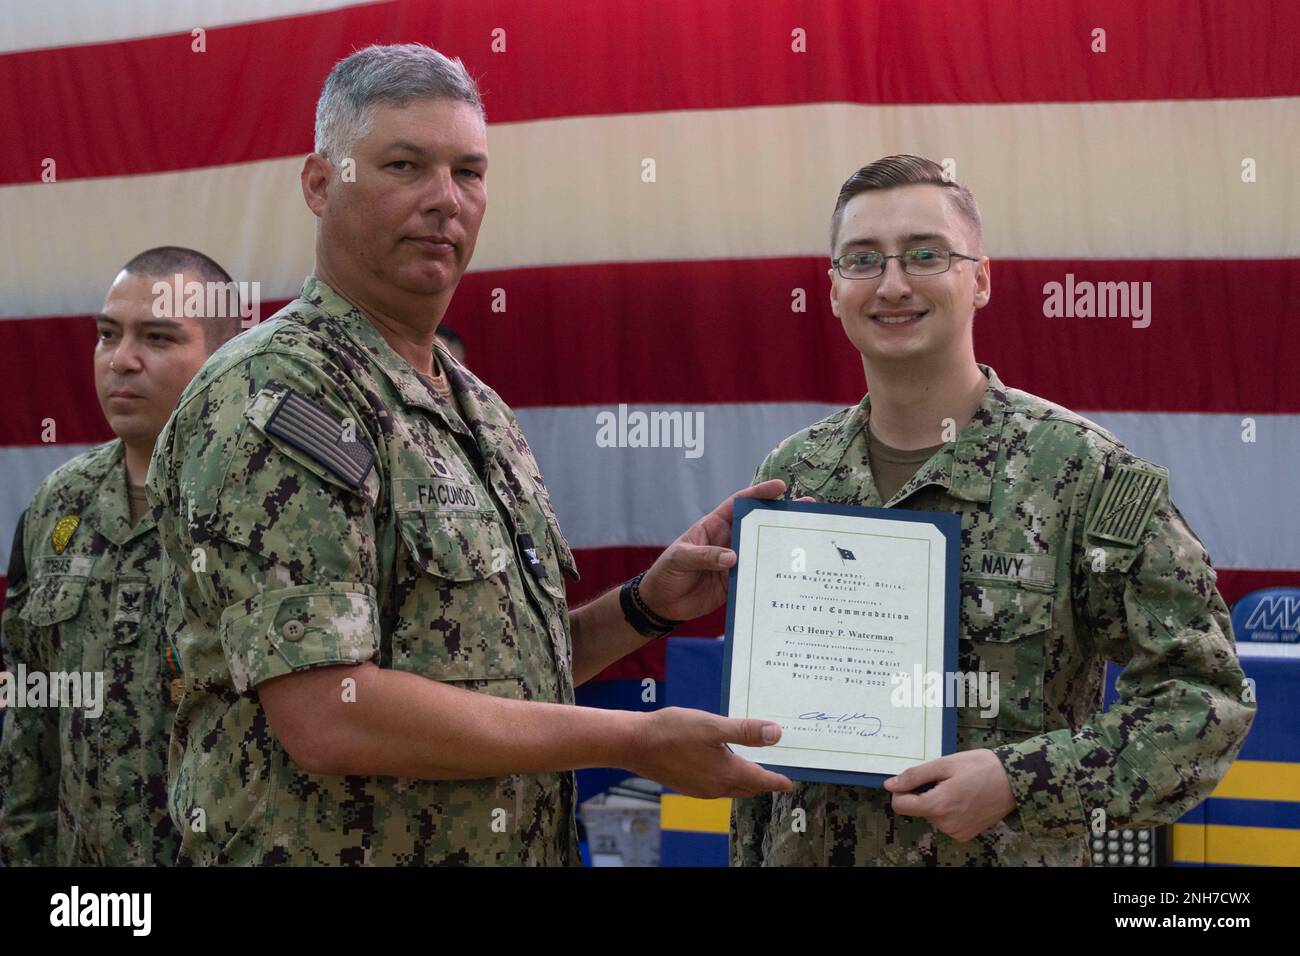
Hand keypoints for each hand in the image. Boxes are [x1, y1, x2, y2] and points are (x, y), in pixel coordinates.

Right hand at [626, 707, 793, 798]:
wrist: (633, 744)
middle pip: (748, 787)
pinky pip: (716, 786)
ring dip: (745, 781)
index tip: (789, 783)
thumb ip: (745, 731)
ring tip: (753, 768)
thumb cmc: (672, 731)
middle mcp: (715, 786)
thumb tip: (776, 734)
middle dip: (763, 783)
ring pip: (731, 788)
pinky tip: (722, 765)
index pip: (761, 780)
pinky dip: (727, 779)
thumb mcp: (712, 725)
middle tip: (776, 775)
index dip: (777, 781)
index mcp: (726, 772)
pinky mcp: (687, 785)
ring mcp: (699, 788)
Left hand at [637, 478, 802, 621]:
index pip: (739, 504)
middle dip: (780, 516)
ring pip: (761, 550)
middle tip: (806, 508)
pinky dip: (771, 575)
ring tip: (806, 540)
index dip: (759, 493)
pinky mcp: (736, 583)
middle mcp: (728, 541)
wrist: (661, 603)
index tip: (780, 487)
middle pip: (757, 525)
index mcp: (714, 526)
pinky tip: (789, 574)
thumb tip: (733, 557)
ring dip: (781, 545)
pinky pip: (756, 577)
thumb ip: (705, 556)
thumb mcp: (680, 558)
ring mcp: (734, 562)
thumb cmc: (666, 573)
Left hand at [884, 749, 1016, 841]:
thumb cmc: (980, 767)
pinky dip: (950, 810)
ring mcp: (956, 832)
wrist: (1014, 781)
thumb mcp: (945, 764)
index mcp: (938, 806)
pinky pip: (946, 822)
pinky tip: (965, 798)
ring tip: (959, 787)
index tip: (916, 779)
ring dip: (939, 801)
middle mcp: (945, 824)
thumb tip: (890, 785)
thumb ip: (914, 776)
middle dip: (926, 793)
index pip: (900, 805)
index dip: (902, 790)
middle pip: (918, 808)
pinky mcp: (965, 835)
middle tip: (947, 780)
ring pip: (932, 815)